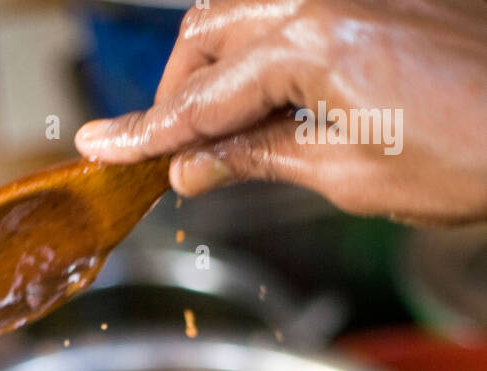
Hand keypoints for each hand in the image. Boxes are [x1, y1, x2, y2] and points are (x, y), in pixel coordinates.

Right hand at [75, 0, 486, 222]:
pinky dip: (260, 44)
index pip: (201, 97)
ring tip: (211, 126)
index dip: (144, 132)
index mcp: (313, 42)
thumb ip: (261, 157)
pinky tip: (265, 90)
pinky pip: (290, 4)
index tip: (99, 148)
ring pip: (243, 6)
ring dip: (214, 62)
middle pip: (210, 32)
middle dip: (175, 95)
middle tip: (162, 153)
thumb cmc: (471, 157)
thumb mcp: (350, 176)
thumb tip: (193, 166)